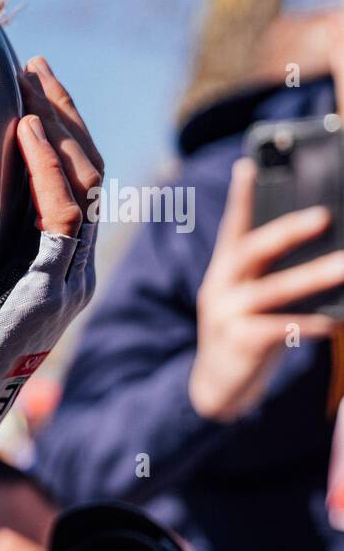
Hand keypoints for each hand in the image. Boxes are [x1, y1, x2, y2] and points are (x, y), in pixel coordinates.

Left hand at [0, 57, 98, 550]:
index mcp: (49, 272)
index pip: (71, 186)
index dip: (55, 133)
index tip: (26, 89)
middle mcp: (69, 275)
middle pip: (86, 174)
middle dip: (62, 115)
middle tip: (35, 69)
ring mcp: (67, 284)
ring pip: (84, 185)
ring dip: (59, 127)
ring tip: (34, 83)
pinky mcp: (50, 293)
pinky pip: (63, 216)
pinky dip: (47, 169)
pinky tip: (25, 132)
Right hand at [189, 161, 340, 421]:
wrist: (217, 387)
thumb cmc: (248, 335)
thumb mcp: (254, 300)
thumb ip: (276, 275)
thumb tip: (330, 253)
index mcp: (225, 271)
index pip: (234, 226)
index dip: (242, 195)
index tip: (250, 163)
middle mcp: (220, 287)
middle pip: (249, 250)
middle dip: (286, 231)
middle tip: (323, 216)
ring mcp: (224, 315)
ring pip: (272, 290)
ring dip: (311, 276)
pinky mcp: (237, 344)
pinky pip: (278, 329)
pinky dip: (308, 324)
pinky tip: (333, 322)